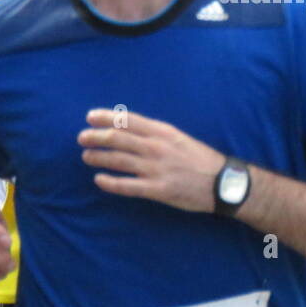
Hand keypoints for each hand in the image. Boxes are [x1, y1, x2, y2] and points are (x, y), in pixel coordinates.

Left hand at [79, 108, 225, 212]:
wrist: (222, 182)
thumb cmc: (201, 159)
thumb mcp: (179, 138)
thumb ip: (156, 134)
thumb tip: (131, 129)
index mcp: (163, 132)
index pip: (128, 120)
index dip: (106, 117)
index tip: (90, 116)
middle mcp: (157, 148)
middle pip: (118, 138)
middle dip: (96, 137)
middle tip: (82, 138)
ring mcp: (156, 169)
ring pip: (119, 160)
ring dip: (99, 157)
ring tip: (86, 156)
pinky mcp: (158, 190)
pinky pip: (127, 186)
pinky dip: (110, 182)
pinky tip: (99, 180)